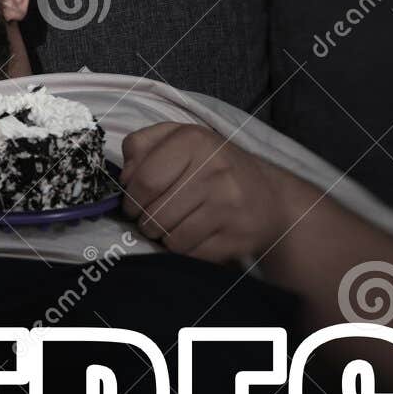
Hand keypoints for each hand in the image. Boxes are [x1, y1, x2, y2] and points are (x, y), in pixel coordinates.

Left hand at [118, 122, 307, 262]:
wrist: (269, 196)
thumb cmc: (212, 167)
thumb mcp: (180, 141)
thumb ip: (143, 146)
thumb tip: (123, 177)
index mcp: (193, 140)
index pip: (144, 180)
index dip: (130, 198)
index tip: (134, 204)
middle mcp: (214, 168)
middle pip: (154, 213)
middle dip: (144, 222)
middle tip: (149, 220)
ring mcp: (228, 203)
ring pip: (170, 237)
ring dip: (163, 238)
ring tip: (171, 227)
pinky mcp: (236, 234)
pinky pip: (191, 254)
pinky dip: (184, 251)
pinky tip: (192, 237)